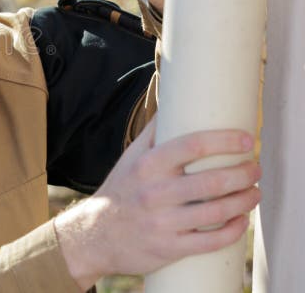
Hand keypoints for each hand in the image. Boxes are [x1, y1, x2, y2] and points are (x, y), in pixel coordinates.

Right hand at [54, 119, 260, 290]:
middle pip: (211, 181)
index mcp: (147, 165)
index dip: (223, 141)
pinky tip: (242, 221)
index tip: (245, 139)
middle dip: (243, 174)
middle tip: (254, 169)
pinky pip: (210, 241)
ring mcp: (163, 222)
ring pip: (216, 212)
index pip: (191, 146)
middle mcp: (154, 193)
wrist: (96, 235)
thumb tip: (174, 100)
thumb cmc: (120, 191)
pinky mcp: (169, 248)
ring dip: (244, 201)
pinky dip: (233, 230)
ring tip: (254, 192)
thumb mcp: (130, 158)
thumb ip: (154, 132)